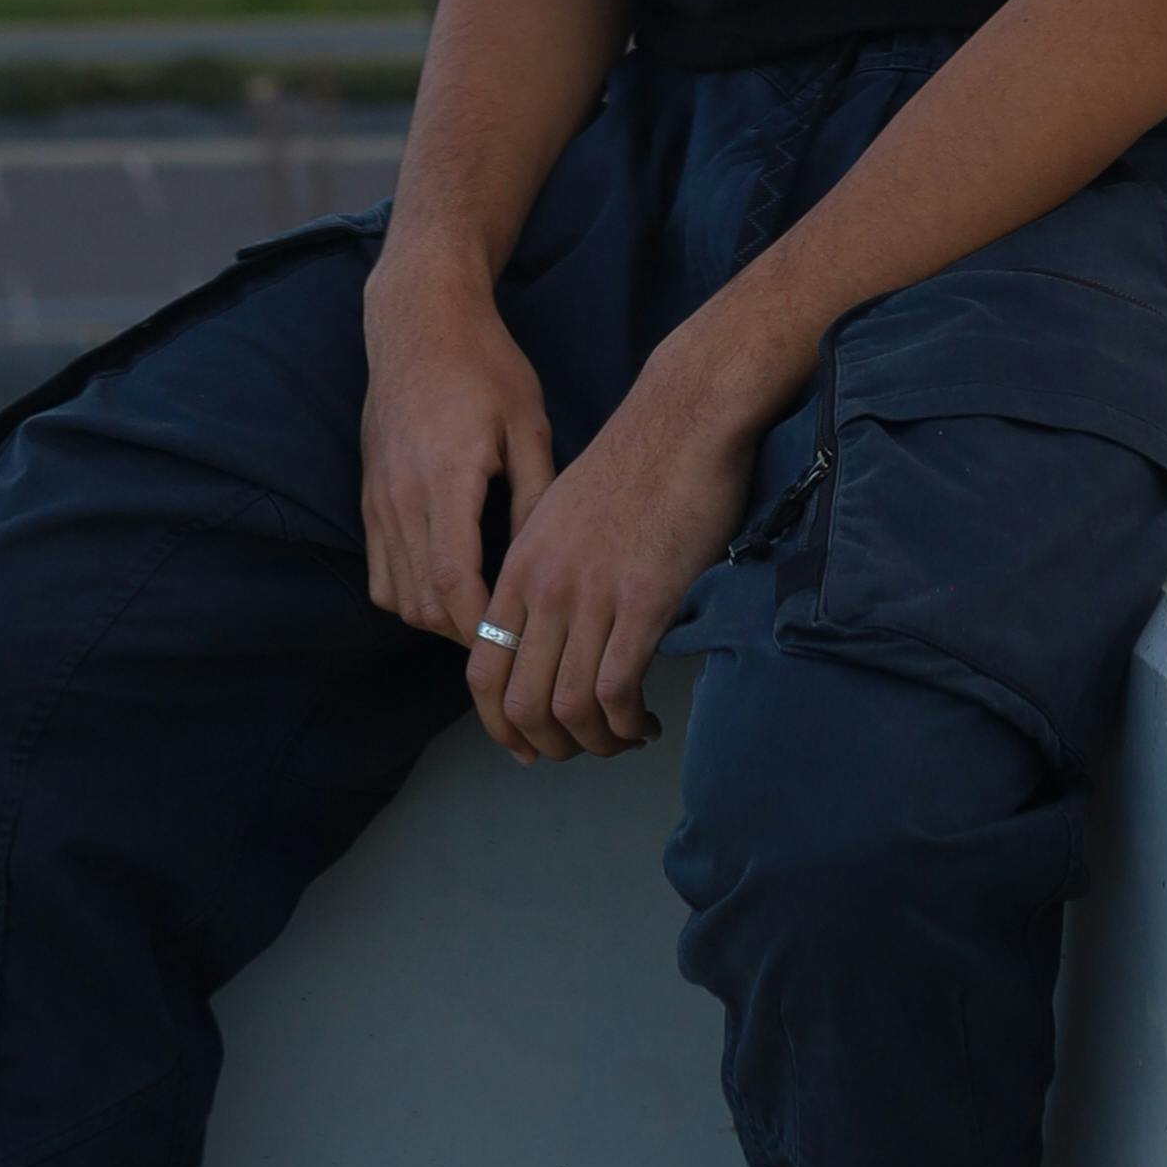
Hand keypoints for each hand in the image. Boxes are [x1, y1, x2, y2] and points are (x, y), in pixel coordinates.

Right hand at [358, 247, 559, 647]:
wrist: (418, 322)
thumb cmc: (485, 367)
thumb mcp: (529, 426)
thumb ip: (537, 496)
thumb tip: (549, 564)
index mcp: (444, 481)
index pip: (454, 585)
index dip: (484, 627)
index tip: (520, 644)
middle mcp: (400, 499)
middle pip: (423, 604)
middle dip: (466, 633)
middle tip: (514, 638)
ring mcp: (377, 502)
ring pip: (397, 596)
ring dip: (437, 618)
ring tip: (485, 617)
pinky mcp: (367, 499)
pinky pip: (379, 574)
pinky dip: (409, 595)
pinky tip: (447, 586)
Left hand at [469, 350, 761, 764]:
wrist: (685, 416)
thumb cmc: (636, 461)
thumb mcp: (564, 513)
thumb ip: (549, 569)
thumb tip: (552, 627)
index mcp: (520, 564)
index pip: (481, 667)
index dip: (498, 721)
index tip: (526, 744)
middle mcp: (544, 585)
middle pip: (520, 700)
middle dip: (548, 744)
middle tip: (581, 750)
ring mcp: (591, 594)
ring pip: (568, 707)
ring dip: (594, 743)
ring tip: (622, 739)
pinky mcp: (643, 600)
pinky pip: (616, 690)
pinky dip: (626, 723)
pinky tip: (646, 721)